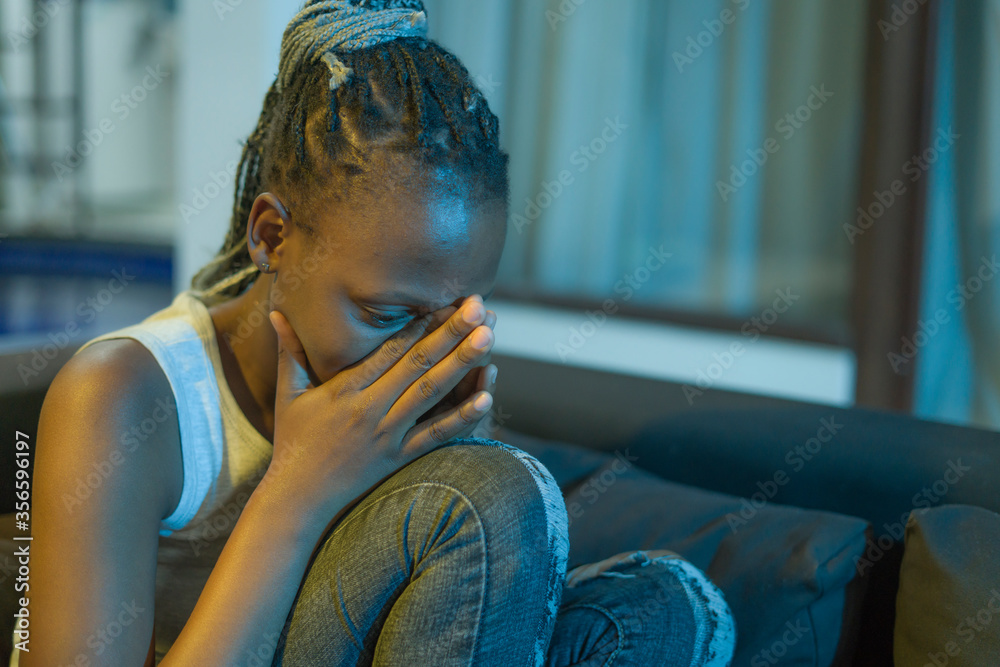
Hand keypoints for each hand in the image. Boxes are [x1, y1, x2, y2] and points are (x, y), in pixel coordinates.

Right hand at [259, 295, 495, 527]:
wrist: (296, 500)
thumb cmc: (292, 443)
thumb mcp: (287, 394)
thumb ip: (290, 351)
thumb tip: (274, 312)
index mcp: (345, 389)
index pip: (389, 350)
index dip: (419, 324)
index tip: (444, 300)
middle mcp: (370, 409)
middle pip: (417, 363)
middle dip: (451, 332)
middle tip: (479, 305)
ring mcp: (388, 435)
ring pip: (432, 392)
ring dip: (462, 362)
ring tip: (488, 336)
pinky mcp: (400, 458)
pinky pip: (437, 435)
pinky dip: (462, 417)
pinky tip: (488, 397)